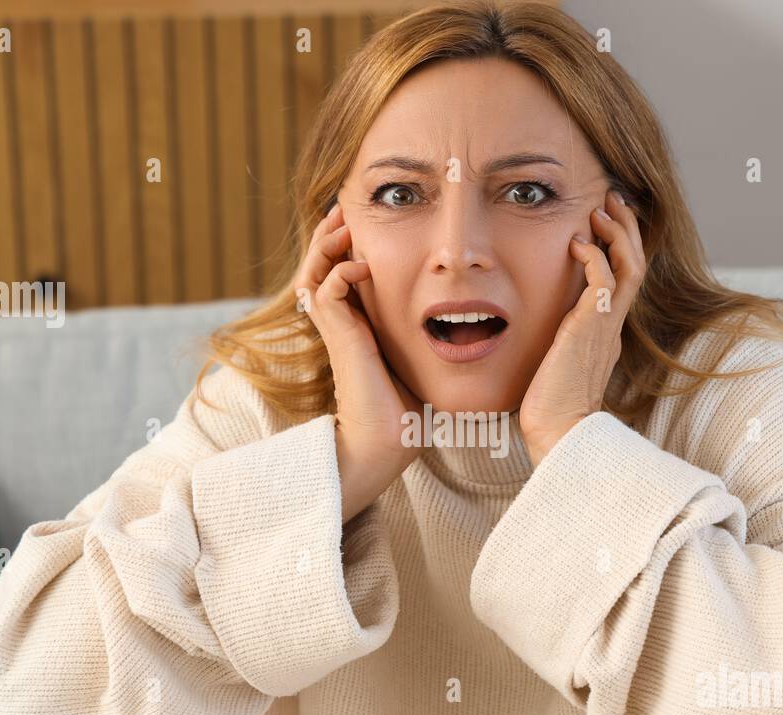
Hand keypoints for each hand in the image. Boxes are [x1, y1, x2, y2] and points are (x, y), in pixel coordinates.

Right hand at [295, 202, 424, 520]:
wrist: (392, 440)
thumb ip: (430, 337)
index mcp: (358, 324)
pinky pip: (327, 290)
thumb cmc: (412, 408)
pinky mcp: (339, 336)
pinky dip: (342, 272)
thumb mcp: (424, 359)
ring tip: (344, 221)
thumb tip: (468, 320)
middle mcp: (342, 323)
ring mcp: (337, 329)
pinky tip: (363, 267)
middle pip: (320, 264)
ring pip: (314, 270)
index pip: (342, 272)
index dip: (348, 245)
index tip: (366, 223)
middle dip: (331, 233)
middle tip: (346, 208)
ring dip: (327, 243)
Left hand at [518, 189, 646, 467]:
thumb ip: (554, 344)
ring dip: (617, 233)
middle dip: (626, 229)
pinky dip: (594, 256)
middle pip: (635, 266)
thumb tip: (539, 334)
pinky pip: (604, 281)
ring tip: (602, 209)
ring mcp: (606, 327)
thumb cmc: (549, 410)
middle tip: (612, 201)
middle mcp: (612, 327)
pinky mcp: (592, 327)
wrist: (558, 433)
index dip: (618, 249)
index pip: (622, 281)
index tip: (603, 225)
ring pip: (629, 267)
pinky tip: (578, 242)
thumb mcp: (553, 366)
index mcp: (605, 335)